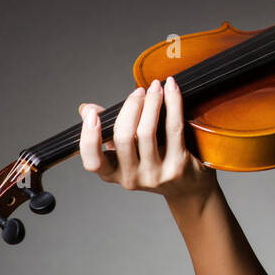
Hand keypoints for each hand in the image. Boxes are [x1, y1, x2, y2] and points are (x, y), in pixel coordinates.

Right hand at [78, 76, 216, 202]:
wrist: (188, 187)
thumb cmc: (154, 161)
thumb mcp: (128, 151)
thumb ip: (108, 129)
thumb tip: (86, 109)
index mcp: (113, 174)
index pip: (92, 161)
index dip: (89, 138)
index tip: (93, 114)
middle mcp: (131, 178)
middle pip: (123, 138)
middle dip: (130, 108)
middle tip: (139, 91)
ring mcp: (155, 175)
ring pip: (147, 132)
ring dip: (151, 102)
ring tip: (155, 87)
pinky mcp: (177, 166)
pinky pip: (173, 128)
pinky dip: (172, 103)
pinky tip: (171, 89)